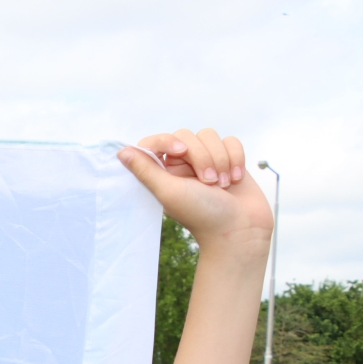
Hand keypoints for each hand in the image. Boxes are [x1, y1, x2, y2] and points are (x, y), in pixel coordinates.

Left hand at [117, 129, 271, 254]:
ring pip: (210, 136)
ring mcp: (206, 161)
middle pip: (187, 135)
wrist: (241, 228)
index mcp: (163, 173)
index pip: (156, 141)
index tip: (180, 151)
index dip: (168, 141)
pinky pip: (230, 141)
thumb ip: (146, 171)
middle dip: (201, 156)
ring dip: (220, 159)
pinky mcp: (229, 160)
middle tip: (208, 183)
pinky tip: (235, 178)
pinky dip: (236, 158)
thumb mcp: (168, 192)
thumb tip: (122, 152)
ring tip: (222, 184)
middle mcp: (182, 165)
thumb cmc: (202, 214)